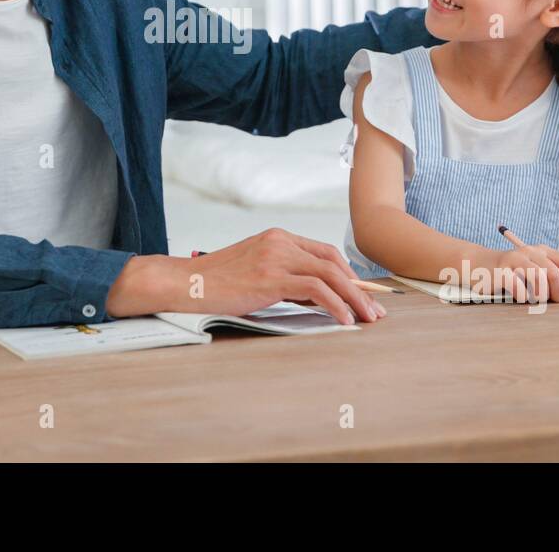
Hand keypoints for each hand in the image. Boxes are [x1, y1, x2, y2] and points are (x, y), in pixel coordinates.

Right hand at [106, 228, 385, 324]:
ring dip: (353, 298)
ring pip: (330, 274)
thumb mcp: (254, 272)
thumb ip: (284, 277)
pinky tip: (343, 320)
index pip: (324, 252)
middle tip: (374, 310)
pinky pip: (315, 289)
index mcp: (277, 237)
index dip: (348, 274)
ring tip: (366, 318)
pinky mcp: (270, 278)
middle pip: (333, 261)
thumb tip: (316, 297)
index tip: (362, 294)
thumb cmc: (215, 283)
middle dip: (359, 287)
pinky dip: (335, 305)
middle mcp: (280, 242)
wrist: (184, 283)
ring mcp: (275, 257)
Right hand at [484, 244, 558, 302]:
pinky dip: (521, 296)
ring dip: (540, 295)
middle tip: (552, 299)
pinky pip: (518, 287)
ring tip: (535, 298)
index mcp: (542, 250)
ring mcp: (514, 259)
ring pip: (538, 279)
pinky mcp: (500, 271)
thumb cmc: (511, 272)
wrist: (478, 264)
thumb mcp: (536, 271)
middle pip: (554, 273)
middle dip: (557, 292)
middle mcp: (529, 251)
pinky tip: (518, 296)